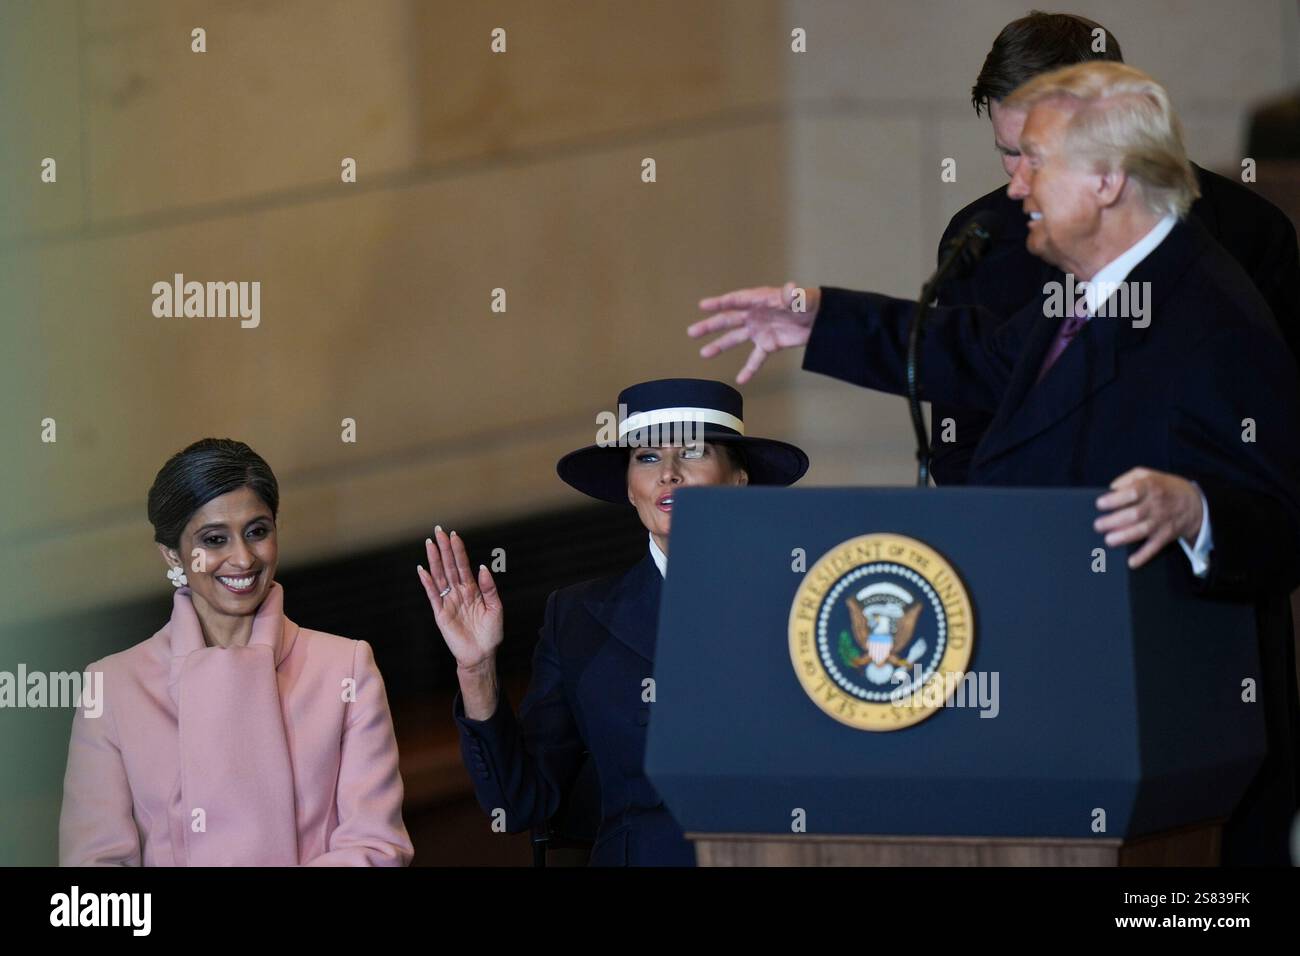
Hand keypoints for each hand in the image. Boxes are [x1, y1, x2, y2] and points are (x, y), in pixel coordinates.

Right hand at [417, 526, 502, 670]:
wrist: (481, 655)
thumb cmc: (490, 633)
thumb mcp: (496, 609)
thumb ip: (490, 589)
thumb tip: (483, 568)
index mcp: (473, 590)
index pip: (463, 565)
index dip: (459, 550)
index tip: (454, 535)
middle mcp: (459, 592)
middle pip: (450, 566)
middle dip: (444, 549)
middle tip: (438, 531)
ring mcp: (448, 601)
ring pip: (440, 576)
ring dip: (434, 560)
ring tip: (429, 544)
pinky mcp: (440, 613)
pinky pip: (432, 595)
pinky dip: (427, 582)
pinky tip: (423, 569)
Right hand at [688, 281, 820, 383]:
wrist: (821, 320)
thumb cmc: (810, 303)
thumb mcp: (803, 299)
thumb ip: (794, 297)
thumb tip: (790, 290)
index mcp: (760, 300)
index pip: (736, 301)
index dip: (720, 303)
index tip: (703, 306)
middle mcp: (755, 315)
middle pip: (728, 320)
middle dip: (710, 326)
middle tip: (692, 332)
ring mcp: (759, 330)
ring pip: (735, 339)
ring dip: (720, 346)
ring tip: (704, 353)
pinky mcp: (769, 345)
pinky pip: (756, 359)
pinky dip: (749, 369)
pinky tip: (741, 380)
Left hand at [1094, 467, 1203, 568]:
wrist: (1195, 503)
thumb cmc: (1164, 487)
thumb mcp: (1147, 475)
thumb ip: (1127, 479)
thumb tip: (1109, 489)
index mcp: (1150, 487)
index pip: (1132, 492)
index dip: (1115, 499)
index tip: (1100, 504)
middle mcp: (1156, 505)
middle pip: (1134, 514)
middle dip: (1113, 521)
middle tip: (1098, 525)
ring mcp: (1161, 521)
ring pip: (1142, 531)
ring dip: (1124, 537)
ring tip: (1108, 540)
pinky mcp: (1165, 535)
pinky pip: (1154, 547)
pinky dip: (1143, 556)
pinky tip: (1131, 562)